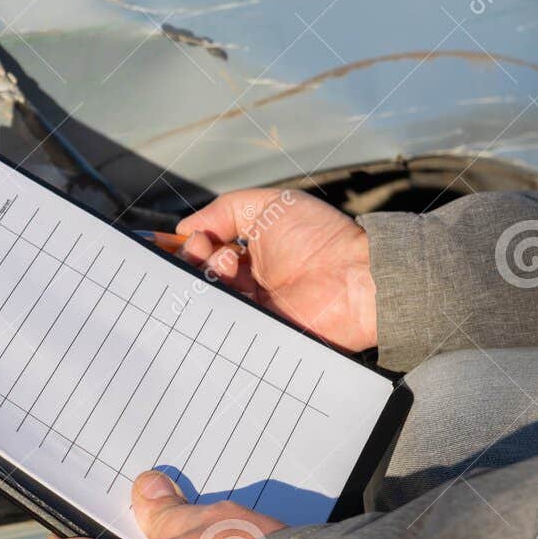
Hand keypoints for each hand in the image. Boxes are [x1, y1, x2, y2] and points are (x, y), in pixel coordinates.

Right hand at [176, 188, 376, 351]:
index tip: (194, 236)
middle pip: (196, 275)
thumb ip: (223, 210)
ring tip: (229, 262)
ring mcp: (249, 309)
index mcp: (250, 255)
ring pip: (203, 297)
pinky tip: (229, 282)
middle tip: (206, 247)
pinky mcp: (253, 333)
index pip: (204, 252)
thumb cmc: (319, 237)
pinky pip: (218, 323)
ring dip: (207, 273)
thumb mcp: (269, 205)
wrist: (353, 276)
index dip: (190, 243)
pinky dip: (214, 302)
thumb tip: (184, 228)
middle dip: (192, 256)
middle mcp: (246, 283)